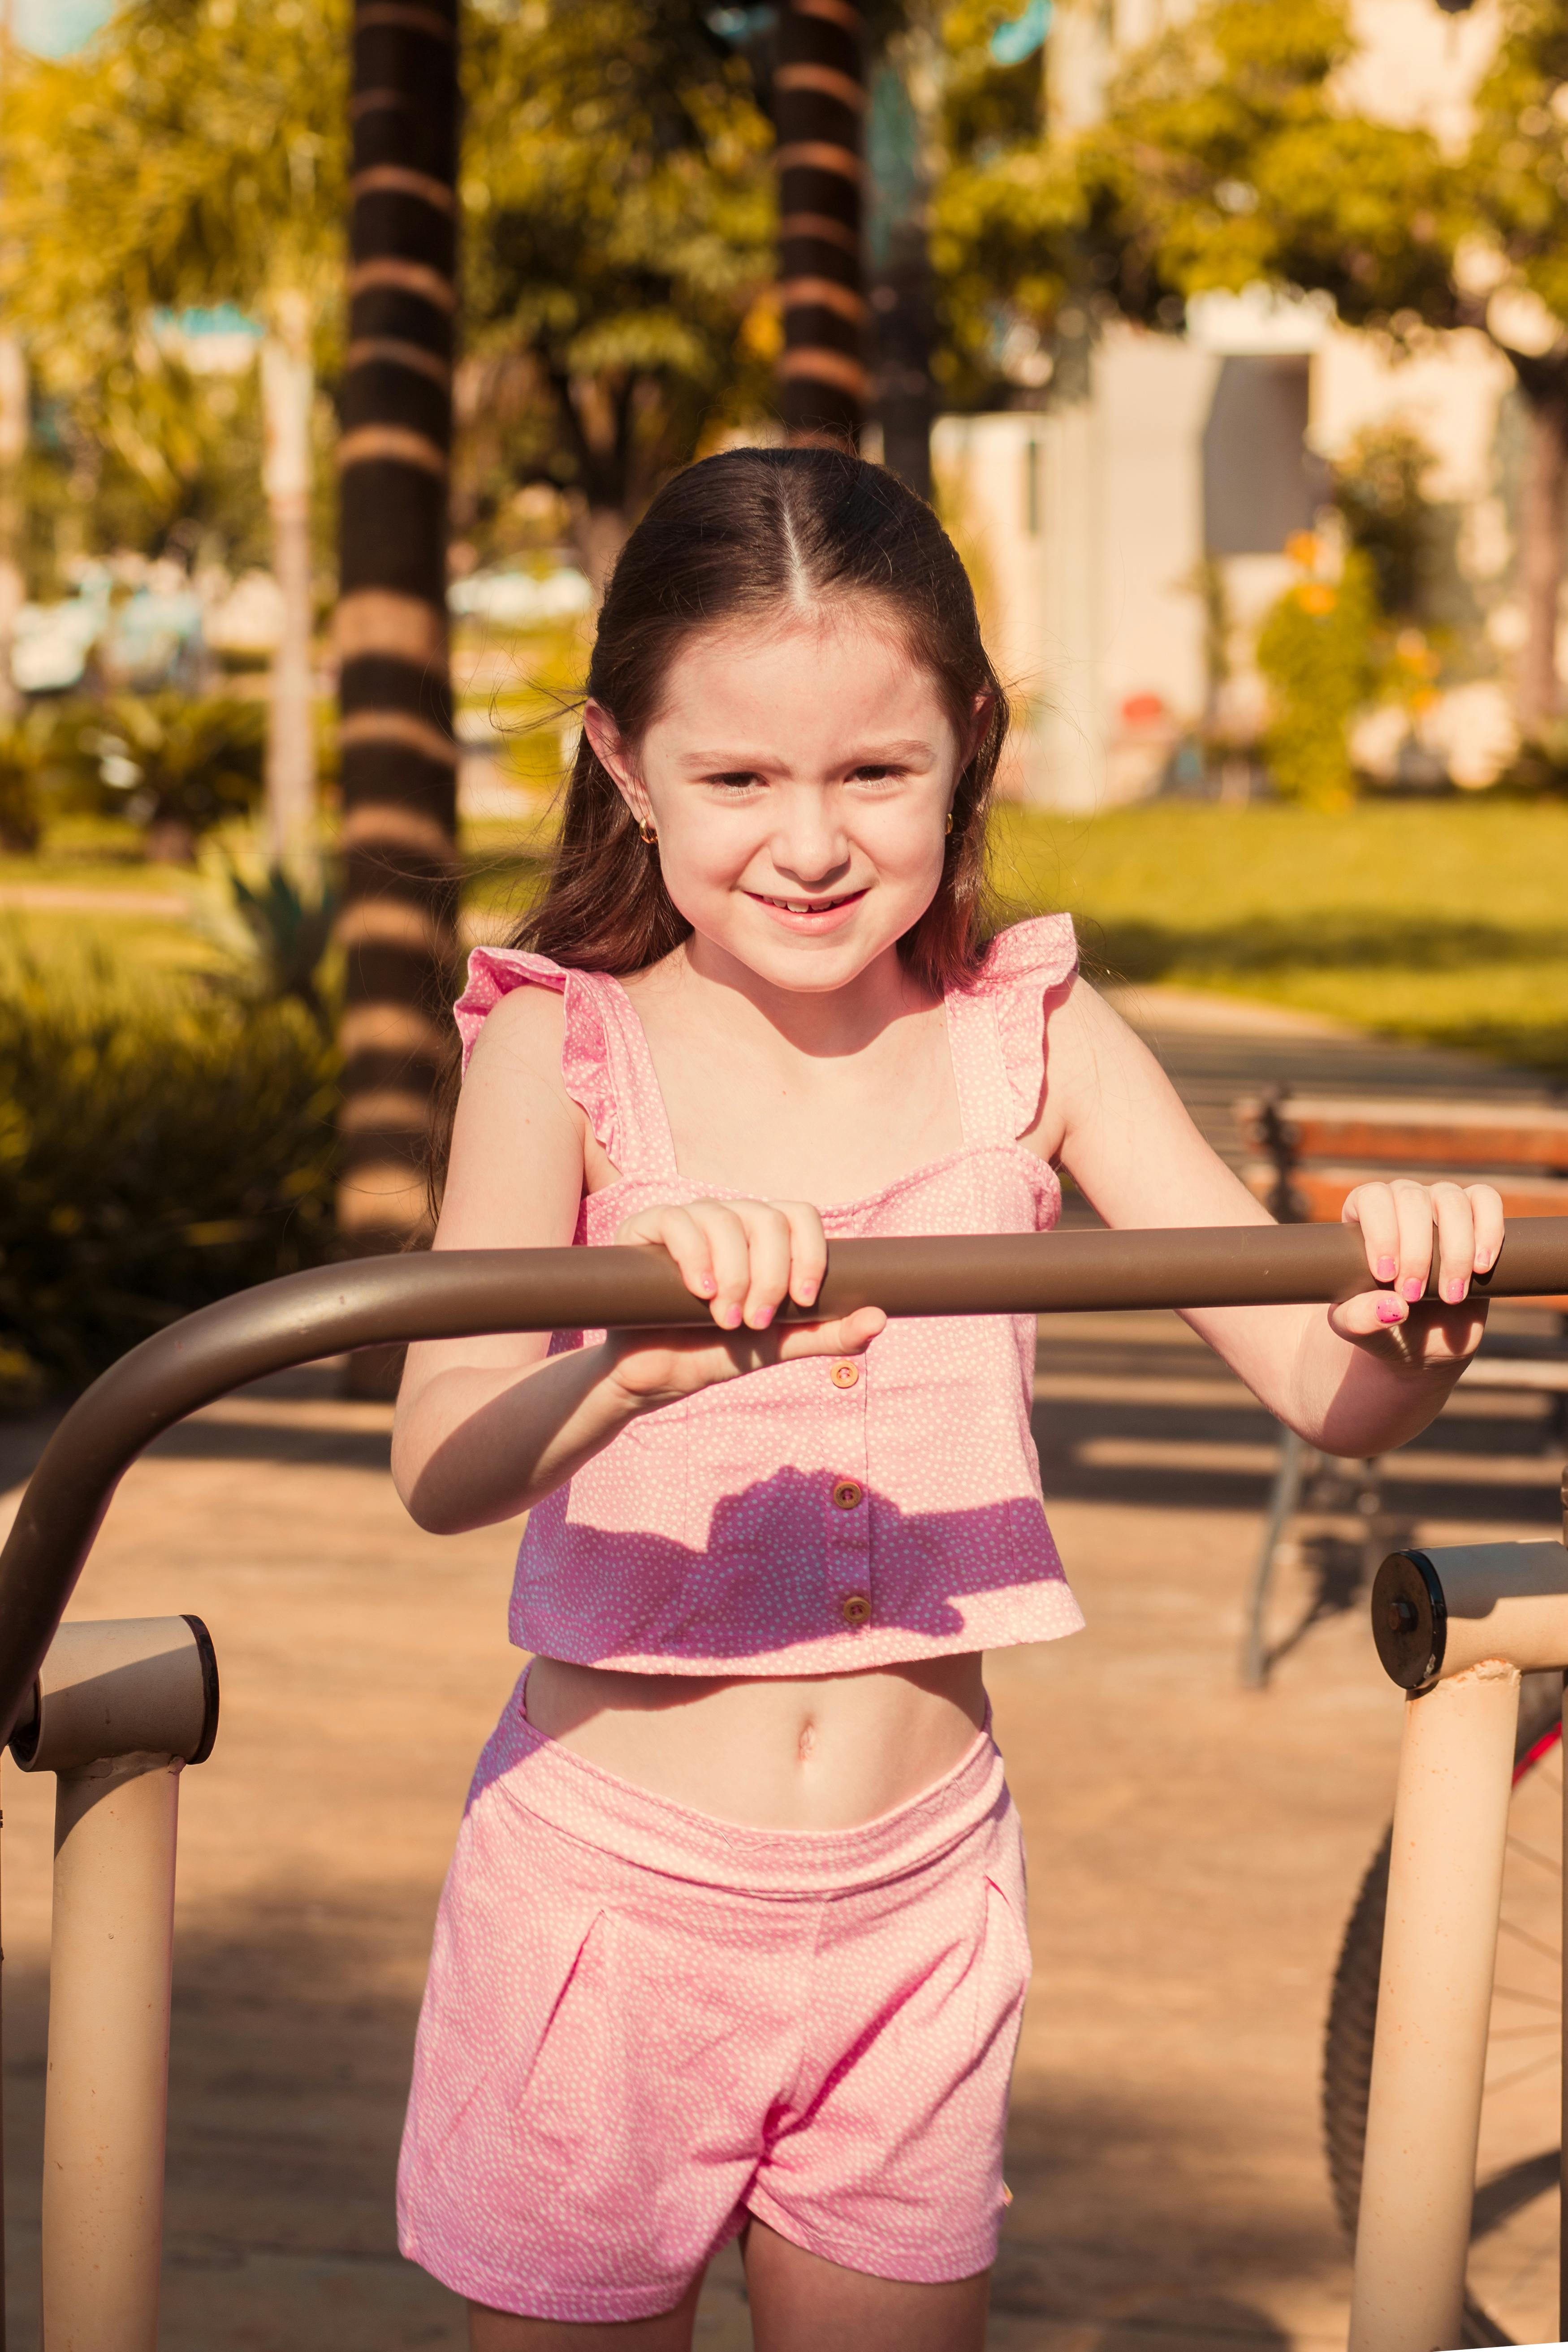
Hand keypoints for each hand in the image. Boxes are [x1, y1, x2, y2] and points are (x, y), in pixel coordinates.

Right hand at [602, 1197, 885, 1408]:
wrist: (654, 1375)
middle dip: (770, 1276)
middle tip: (757, 1322)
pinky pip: (679, 1221)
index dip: (810, 1253)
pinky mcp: (646, 1227)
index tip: (805, 1300)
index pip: (800, 1216)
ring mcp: (688, 1219)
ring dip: (735, 1276)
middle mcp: (729, 1219)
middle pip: (768, 1219)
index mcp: (763, 1238)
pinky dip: (695, 1256)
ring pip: (726, 1220)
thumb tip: (880, 1317)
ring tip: (725, 1320)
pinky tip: (701, 1292)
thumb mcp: (780, 1345)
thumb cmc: (716, 1352)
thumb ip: (829, 1333)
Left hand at [1329, 1179, 1503, 1370]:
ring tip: (1451, 1294)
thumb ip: (1358, 1319)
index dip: (1381, 1233)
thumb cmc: (1380, 1325)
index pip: (1371, 1198)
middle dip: (1416, 1252)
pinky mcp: (1477, 1218)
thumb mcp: (1356, 1328)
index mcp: (1363, 1216)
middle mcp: (1401, 1201)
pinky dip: (1489, 1230)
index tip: (1386, 1275)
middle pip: (1412, 1198)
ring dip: (1455, 1249)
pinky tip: (1482, 1267)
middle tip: (1413, 1295)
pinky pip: (1487, 1200)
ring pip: (1451, 1199)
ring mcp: (1440, 1204)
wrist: (1421, 1343)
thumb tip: (1394, 1305)